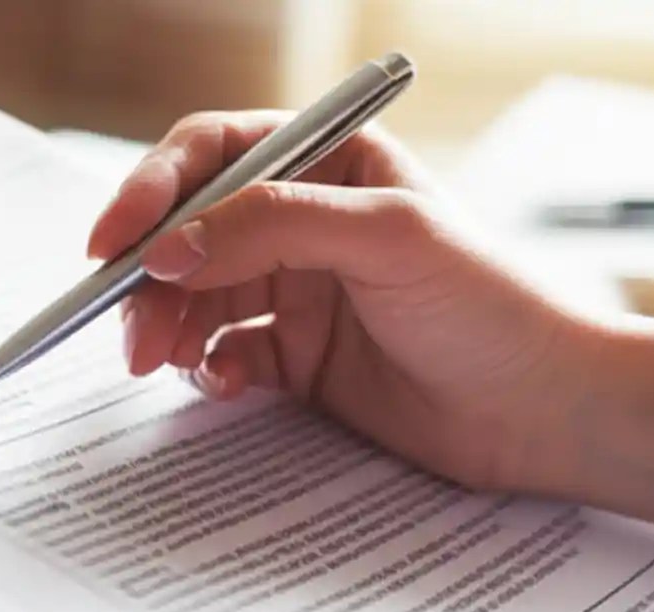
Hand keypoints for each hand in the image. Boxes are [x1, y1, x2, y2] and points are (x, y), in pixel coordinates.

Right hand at [88, 111, 601, 502]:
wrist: (539, 412)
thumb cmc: (490, 306)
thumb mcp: (388, 236)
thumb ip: (272, 226)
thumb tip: (170, 248)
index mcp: (329, 165)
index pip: (214, 156)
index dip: (154, 190)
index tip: (114, 240)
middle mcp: (303, 223)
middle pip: (189, 234)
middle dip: (150, 276)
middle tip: (130, 323)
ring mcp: (295, 291)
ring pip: (195, 297)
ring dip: (166, 324)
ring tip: (157, 358)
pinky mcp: (294, 356)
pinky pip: (222, 352)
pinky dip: (207, 366)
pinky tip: (224, 380)